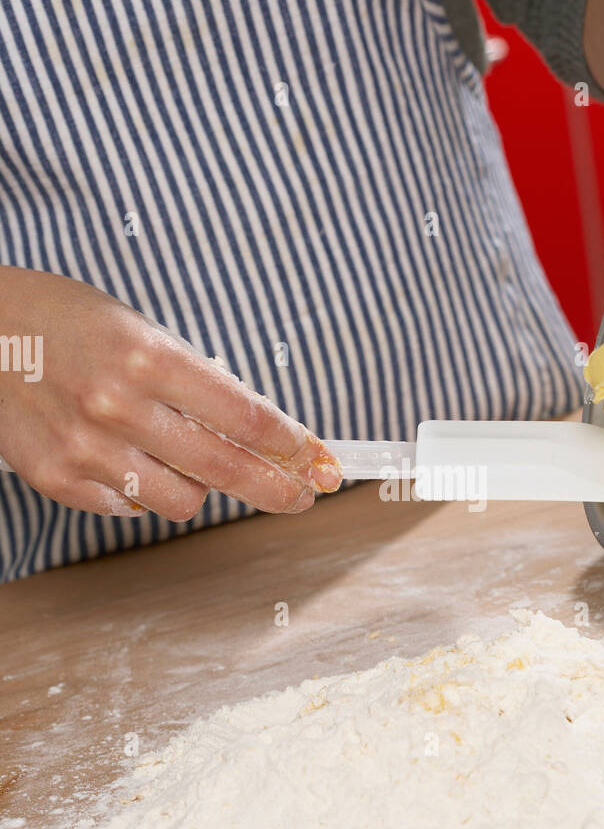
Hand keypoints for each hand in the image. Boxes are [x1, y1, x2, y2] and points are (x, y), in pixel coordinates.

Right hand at [0, 268, 341, 518]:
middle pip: (226, 469)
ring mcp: (83, 449)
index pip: (245, 415)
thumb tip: (263, 434)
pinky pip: (133, 508)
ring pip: (182, 500)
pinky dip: (147, 491)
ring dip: (201, 485)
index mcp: (145, 356)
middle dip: (279, 488)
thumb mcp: (138, 330)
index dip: (294, 445)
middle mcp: (116, 406)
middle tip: (304, 495)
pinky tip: (130, 458)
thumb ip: (195, 381)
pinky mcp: (57, 479)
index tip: (322, 461)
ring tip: (184, 455)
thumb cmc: (66, 321)